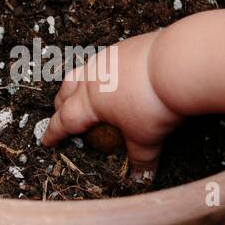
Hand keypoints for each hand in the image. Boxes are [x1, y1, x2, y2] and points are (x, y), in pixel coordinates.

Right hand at [42, 5, 224, 180]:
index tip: (47, 139)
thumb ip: (141, 159)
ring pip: (85, 69)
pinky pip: (108, 58)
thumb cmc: (155, 101)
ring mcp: (110, 57)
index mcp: (90, 101)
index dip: (54, 132)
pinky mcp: (129, 45)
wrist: (177, 63)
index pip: (65, 120)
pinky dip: (105, 69)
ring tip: (83, 89)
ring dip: (80, 81)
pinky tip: (116, 74)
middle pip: (68, 90)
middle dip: (61, 102)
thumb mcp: (146, 138)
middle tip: (60, 112)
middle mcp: (94, 76)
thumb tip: (141, 179)